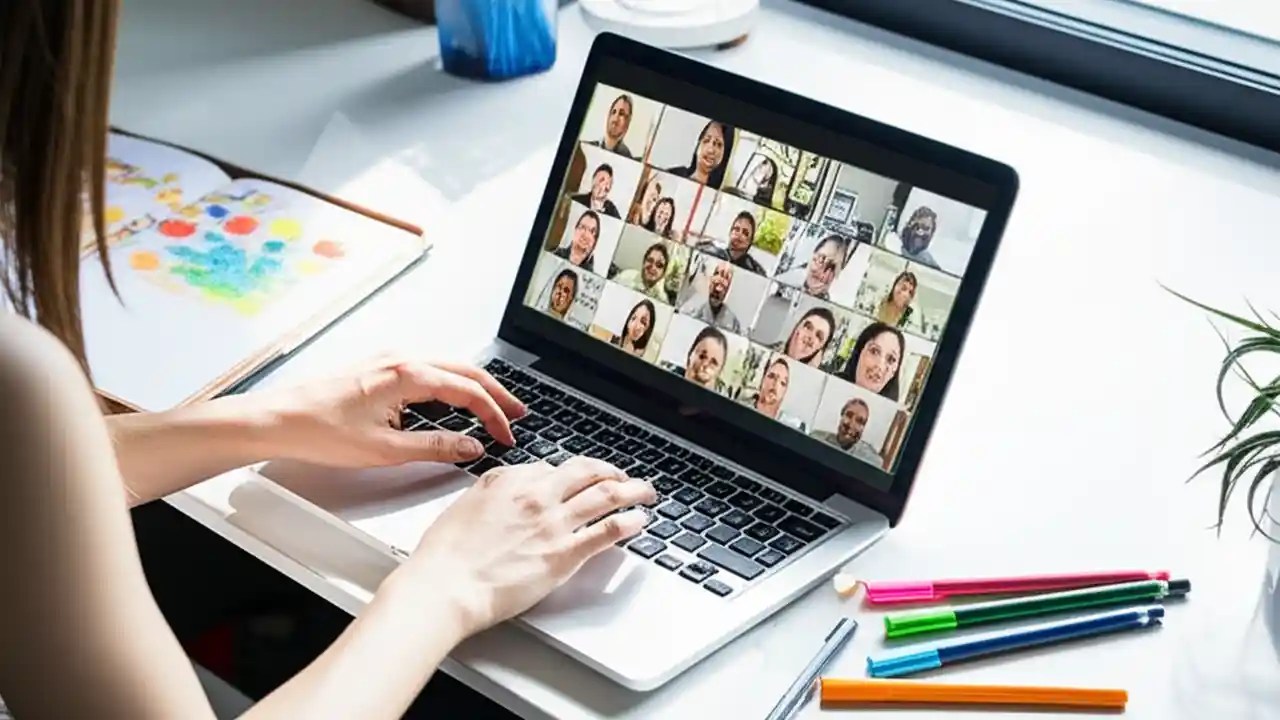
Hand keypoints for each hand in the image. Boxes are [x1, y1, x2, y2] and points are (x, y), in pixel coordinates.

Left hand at [262, 355, 525, 467]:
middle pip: (465, 371)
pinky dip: (452, 382)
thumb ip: (435, 447)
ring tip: (493, 406)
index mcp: (408, 374)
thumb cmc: (319, 431)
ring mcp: (389, 360)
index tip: (506, 436)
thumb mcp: (385, 450)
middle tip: (516, 414)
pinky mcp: (379, 368)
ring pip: (448, 366)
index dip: (494, 415)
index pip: (468, 391)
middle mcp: (402, 359)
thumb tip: (470, 446)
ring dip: (474, 385)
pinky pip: (429, 368)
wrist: (276, 420)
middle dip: (496, 393)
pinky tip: (454, 397)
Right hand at [402, 457, 655, 636]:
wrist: (446, 586)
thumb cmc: (446, 556)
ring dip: (631, 491)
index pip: (551, 468)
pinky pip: (607, 530)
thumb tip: (509, 486)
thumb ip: (492, 491)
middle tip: (621, 477)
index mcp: (509, 481)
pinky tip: (638, 520)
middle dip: (609, 471)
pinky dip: (628, 522)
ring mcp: (553, 523)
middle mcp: (536, 496)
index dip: (570, 474)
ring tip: (644, 492)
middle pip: (586, 472)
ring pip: (605, 495)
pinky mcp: (564, 553)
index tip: (579, 480)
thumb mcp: (465, 505)